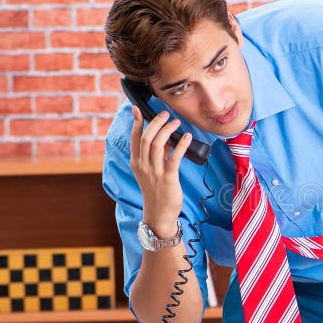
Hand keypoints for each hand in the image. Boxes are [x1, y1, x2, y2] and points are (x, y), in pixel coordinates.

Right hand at [129, 106, 192, 236]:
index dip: (136, 122)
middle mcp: (143, 165)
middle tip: (166, 114)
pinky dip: (181, 144)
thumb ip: (156, 156)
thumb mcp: (151, 172)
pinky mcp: (168, 177)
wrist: (159, 213)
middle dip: (156, 122)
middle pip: (146, 137)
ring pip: (158, 144)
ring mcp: (154, 172)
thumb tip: (165, 139)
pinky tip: (188, 137)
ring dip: (168, 130)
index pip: (134, 138)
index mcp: (136, 162)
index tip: (138, 109)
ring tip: (177, 122)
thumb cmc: (156, 191)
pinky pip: (174, 157)